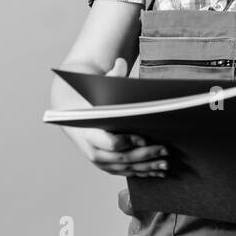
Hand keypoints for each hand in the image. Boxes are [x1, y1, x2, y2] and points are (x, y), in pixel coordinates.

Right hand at [64, 59, 168, 176]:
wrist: (69, 111)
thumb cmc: (88, 97)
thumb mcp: (96, 85)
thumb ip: (110, 76)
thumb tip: (120, 62)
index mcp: (89, 131)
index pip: (109, 142)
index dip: (128, 142)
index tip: (145, 139)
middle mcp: (91, 149)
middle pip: (121, 157)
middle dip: (144, 155)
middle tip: (165, 150)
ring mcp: (98, 159)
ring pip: (124, 168)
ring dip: (146, 167)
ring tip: (166, 164)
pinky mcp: (104, 164)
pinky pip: (124, 171)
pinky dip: (141, 172)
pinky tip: (157, 171)